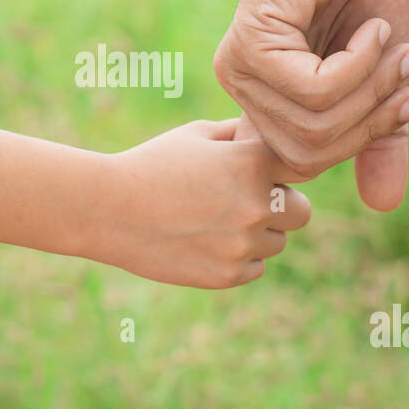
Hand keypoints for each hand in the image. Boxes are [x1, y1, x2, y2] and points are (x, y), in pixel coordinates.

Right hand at [102, 118, 310, 288]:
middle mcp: (256, 205)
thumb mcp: (197, 135)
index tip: (262, 172)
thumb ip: (241, 135)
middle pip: (301, 212)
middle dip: (280, 206)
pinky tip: (207, 242)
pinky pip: (254, 267)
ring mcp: (244, 244)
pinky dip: (239, 258)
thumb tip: (272, 133)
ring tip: (215, 221)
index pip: (300, 169)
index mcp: (253, 163)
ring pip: (276, 242)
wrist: (108, 210)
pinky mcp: (228, 275)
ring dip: (257, 234)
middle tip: (246, 202)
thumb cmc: (151, 164)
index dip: (281, 171)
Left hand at [214, 0, 408, 210]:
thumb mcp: (384, 72)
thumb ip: (378, 135)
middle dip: (372, 119)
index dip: (367, 140)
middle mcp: (245, 89)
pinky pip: (312, 92)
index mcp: (271, 98)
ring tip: (388, 40)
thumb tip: (384, 206)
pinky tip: (366, 27)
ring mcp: (240, 68)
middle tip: (406, 65)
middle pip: (311, 155)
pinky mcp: (248, 43)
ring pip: (313, 127)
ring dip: (370, 87)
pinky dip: (355, 65)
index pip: (310, 162)